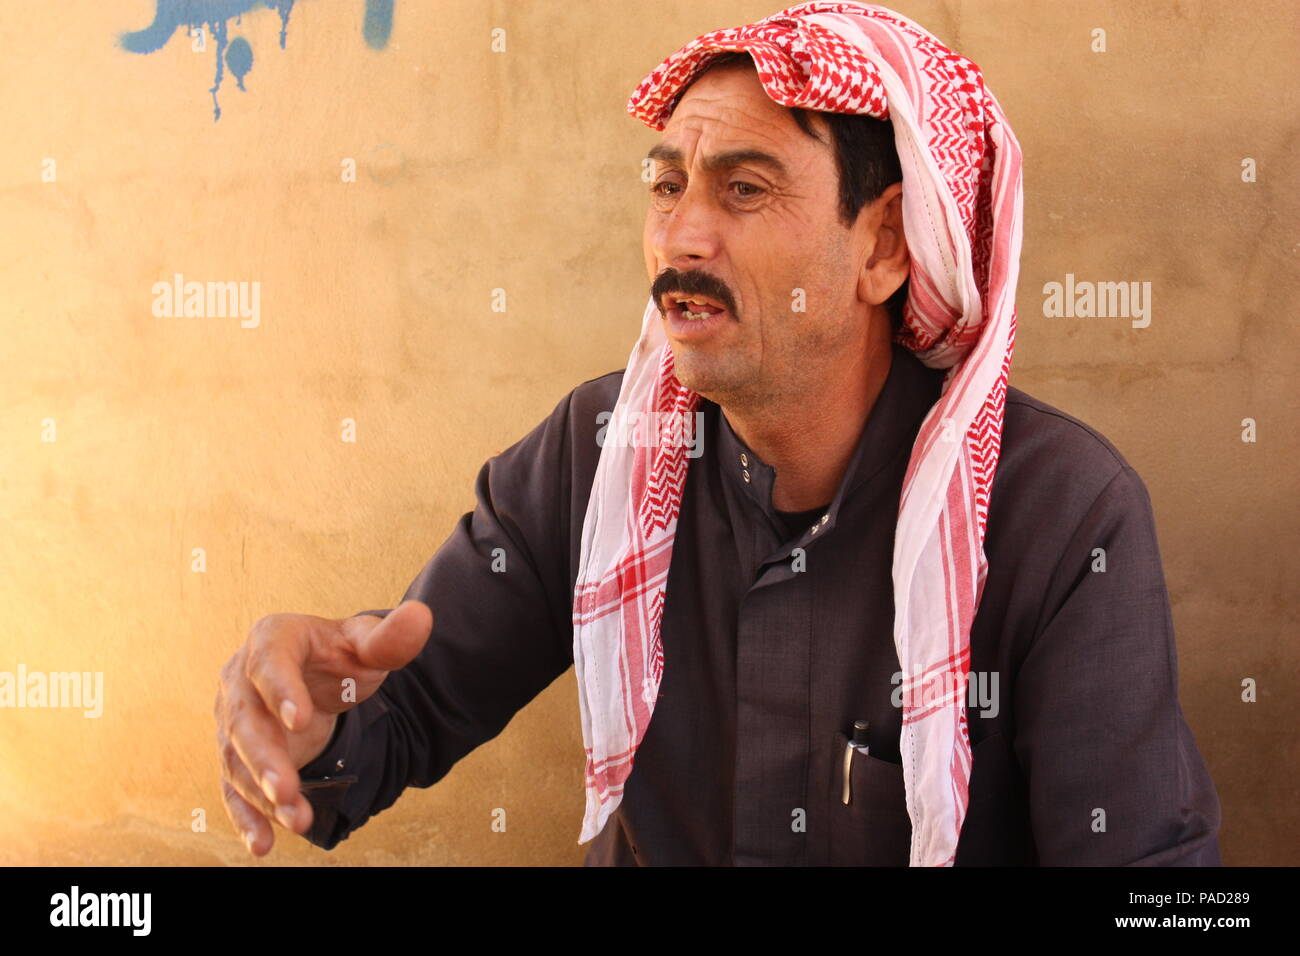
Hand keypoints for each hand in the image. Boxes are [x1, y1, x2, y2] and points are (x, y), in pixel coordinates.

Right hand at [214, 600, 432, 856]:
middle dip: (265, 759)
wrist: (318, 676)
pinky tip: (262, 844)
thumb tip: (422, 617)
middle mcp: (240, 680)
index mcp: (272, 640)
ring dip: (263, 795)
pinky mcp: (235, 756)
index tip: (299, 720)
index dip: (282, 691)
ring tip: (298, 820)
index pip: (270, 664)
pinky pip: (234, 788)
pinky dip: (246, 818)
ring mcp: (233, 721)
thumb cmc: (340, 656)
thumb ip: (391, 637)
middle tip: (288, 790)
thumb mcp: (366, 643)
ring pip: (239, 761)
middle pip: (246, 721)